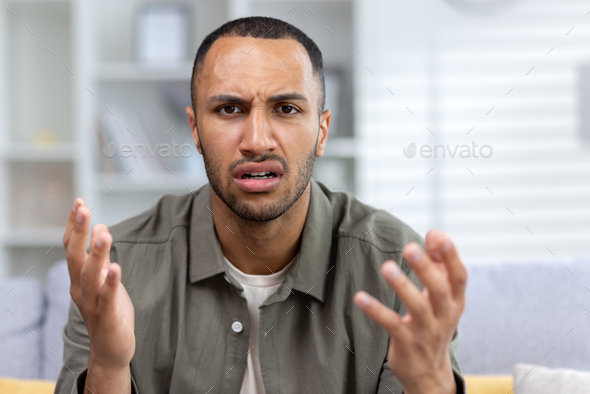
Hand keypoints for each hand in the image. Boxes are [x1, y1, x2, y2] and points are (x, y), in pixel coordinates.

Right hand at [63, 198, 134, 369]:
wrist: (111, 350)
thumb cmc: (109, 310)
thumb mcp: (102, 280)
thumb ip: (99, 257)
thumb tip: (100, 228)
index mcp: (78, 278)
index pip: (71, 248)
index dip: (74, 226)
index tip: (79, 203)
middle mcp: (80, 289)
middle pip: (76, 257)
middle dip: (79, 233)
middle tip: (84, 209)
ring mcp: (92, 304)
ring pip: (90, 276)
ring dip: (96, 254)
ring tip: (103, 233)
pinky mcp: (108, 317)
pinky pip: (107, 298)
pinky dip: (110, 283)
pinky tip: (115, 267)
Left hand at [353, 229, 466, 393]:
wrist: (430, 372)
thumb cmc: (434, 323)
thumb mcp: (442, 298)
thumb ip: (438, 264)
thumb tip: (434, 233)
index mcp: (455, 301)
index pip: (459, 276)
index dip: (450, 256)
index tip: (437, 236)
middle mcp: (444, 316)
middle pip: (439, 290)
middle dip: (425, 268)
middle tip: (409, 247)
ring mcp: (426, 331)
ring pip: (418, 308)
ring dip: (402, 286)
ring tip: (386, 267)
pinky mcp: (406, 343)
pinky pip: (391, 324)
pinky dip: (376, 310)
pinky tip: (360, 298)